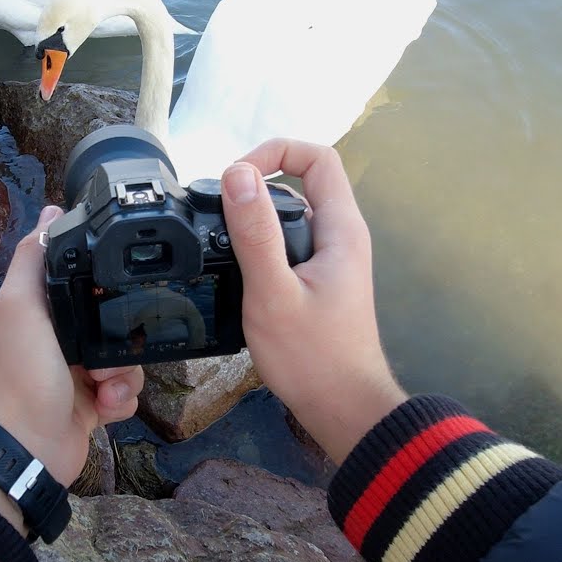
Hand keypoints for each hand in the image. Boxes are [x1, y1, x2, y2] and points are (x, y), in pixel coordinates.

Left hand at [0, 206, 142, 531]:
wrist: (30, 447)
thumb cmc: (23, 375)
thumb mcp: (21, 306)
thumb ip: (33, 259)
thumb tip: (51, 210)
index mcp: (46, 311)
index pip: (89, 282)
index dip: (106, 286)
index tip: (115, 296)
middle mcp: (65, 338)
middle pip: (119, 322)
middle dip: (123, 341)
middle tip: (102, 358)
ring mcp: (82, 372)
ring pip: (130, 358)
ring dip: (123, 375)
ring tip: (102, 387)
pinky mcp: (97, 403)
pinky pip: (130, 391)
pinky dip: (122, 400)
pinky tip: (104, 407)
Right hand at [220, 139, 407, 462]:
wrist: (343, 409)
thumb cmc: (313, 358)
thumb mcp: (273, 292)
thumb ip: (255, 233)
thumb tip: (237, 173)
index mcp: (342, 229)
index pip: (317, 157)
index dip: (274, 152)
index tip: (236, 176)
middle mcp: (342, 237)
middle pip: (300, 182)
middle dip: (256, 185)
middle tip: (218, 209)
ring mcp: (331, 261)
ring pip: (292, 216)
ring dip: (255, 218)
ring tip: (219, 238)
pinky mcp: (318, 282)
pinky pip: (288, 245)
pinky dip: (260, 246)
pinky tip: (236, 269)